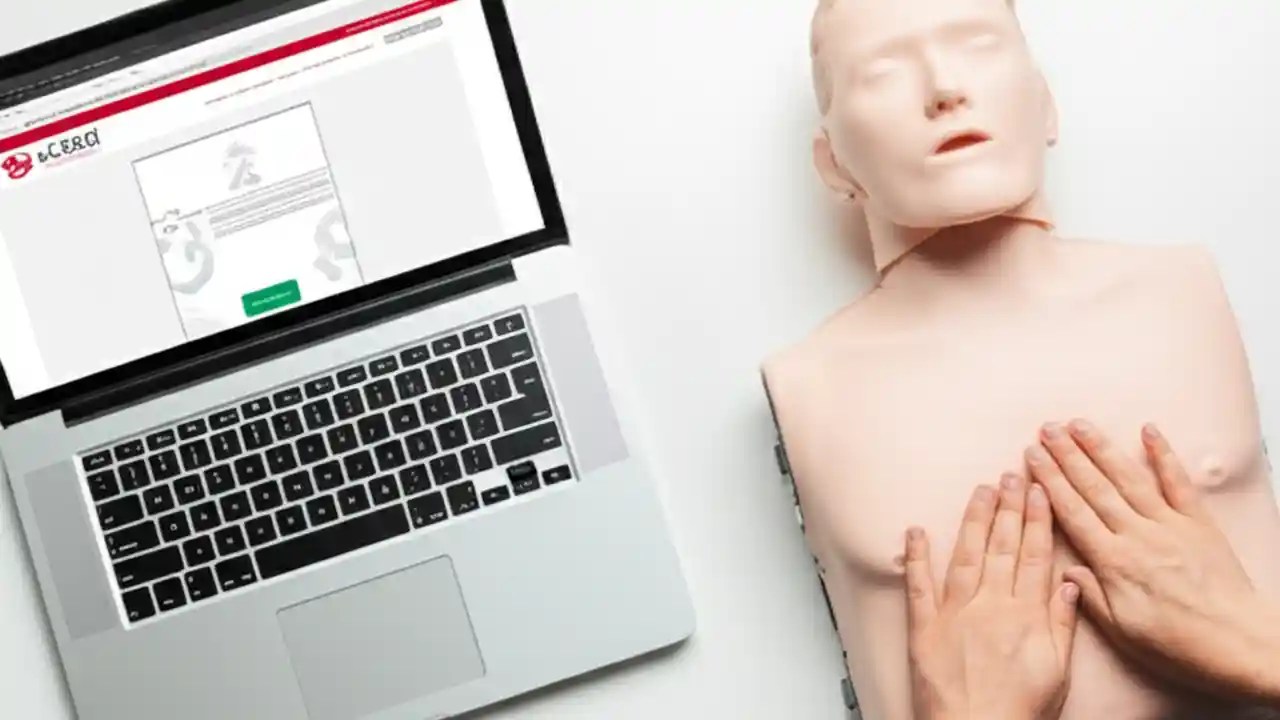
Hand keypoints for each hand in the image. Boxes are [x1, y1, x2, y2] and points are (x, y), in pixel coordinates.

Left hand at [905, 473, 1080, 719]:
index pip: (1034, 557)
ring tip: (981, 490)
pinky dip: (915, 557)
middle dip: (1009, 508)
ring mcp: (954, 614)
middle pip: (1002, 548)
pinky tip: (916, 530)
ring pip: (965, 556)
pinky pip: (917, 585)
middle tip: (1012, 474)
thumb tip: (1069, 583)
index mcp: (1025, 616)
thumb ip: (1062, 624)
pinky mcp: (923, 629)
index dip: (1038, 521)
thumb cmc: (1019, 712)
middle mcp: (990, 607)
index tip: (1040, 491)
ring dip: (973, 520)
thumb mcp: (1057, 672)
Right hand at [1027, 419, 1279, 702]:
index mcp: (1114, 562)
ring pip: (1128, 478)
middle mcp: (1138, 535)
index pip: (1072, 512)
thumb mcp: (1123, 632)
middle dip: (1067, 455)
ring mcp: (1169, 525)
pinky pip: (1178, 483)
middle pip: (1095, 488)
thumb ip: (1090, 596)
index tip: (1031, 456)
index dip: (1049, 481)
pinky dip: (1164, 454)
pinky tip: (1149, 430)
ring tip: (1080, 424)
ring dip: (1102, 448)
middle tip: (1047, 429)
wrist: (1239, 644)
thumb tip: (1065, 568)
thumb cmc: (1178, 644)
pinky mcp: (1199, 523)